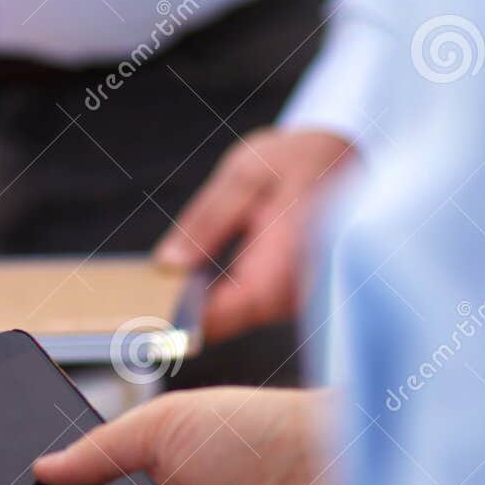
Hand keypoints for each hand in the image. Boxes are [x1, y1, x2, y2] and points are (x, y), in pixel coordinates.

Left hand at [154, 128, 355, 340]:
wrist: (357, 162)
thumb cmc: (307, 160)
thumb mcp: (249, 172)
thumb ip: (208, 220)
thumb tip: (168, 265)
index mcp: (281, 267)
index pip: (215, 318)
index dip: (172, 323)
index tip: (135, 324)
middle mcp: (289, 298)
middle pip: (219, 323)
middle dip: (175, 313)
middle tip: (128, 309)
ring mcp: (290, 303)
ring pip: (228, 316)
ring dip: (190, 304)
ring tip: (149, 294)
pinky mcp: (286, 298)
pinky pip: (241, 305)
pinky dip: (212, 295)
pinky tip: (185, 281)